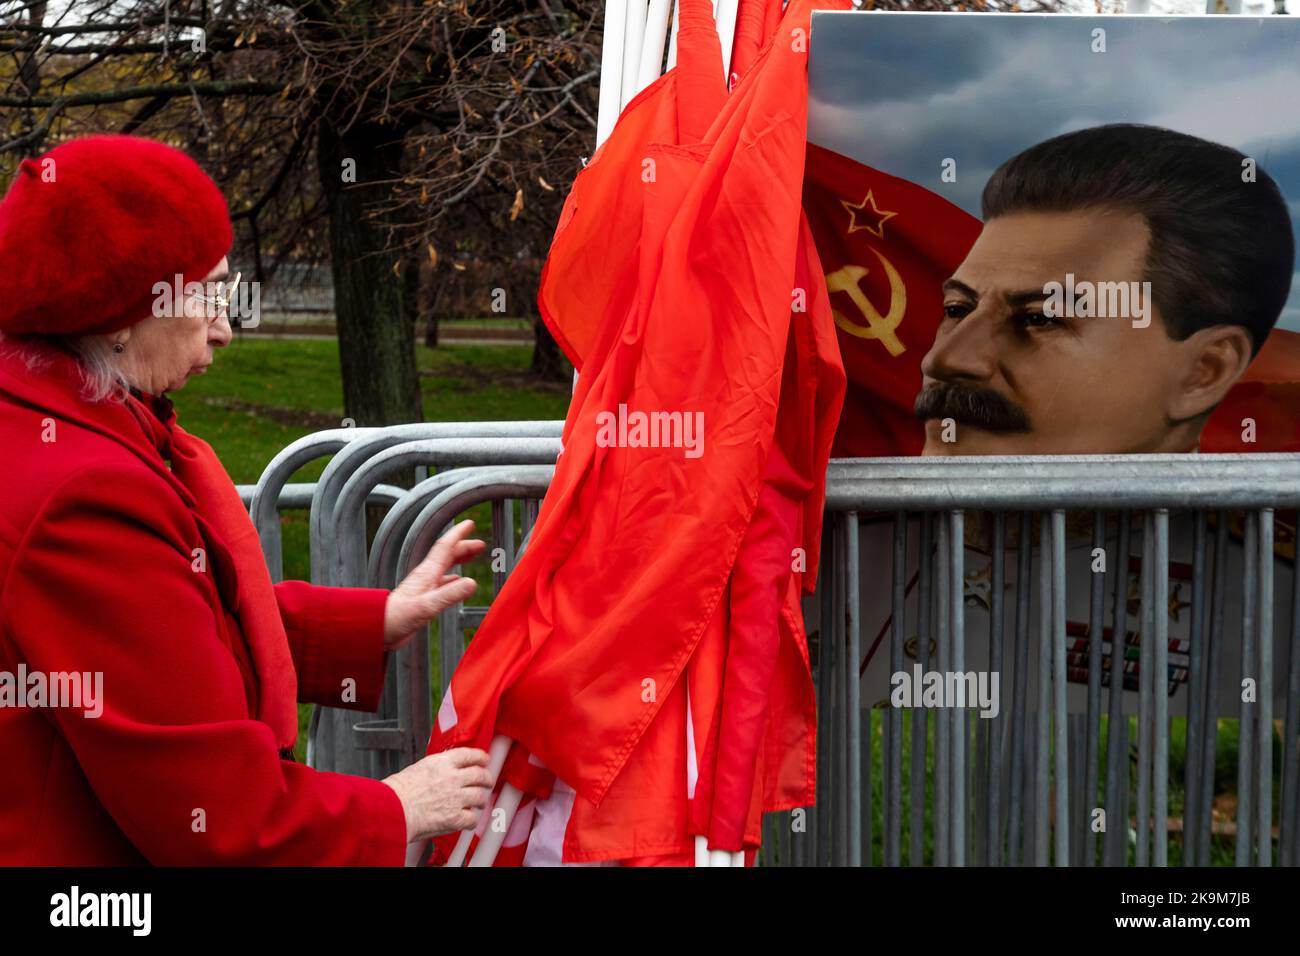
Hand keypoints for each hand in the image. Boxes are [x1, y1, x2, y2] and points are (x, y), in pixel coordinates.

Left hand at [383, 519, 486, 650]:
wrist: (378, 629)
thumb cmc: (396, 618)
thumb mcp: (426, 606)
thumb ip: (449, 595)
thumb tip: (472, 583)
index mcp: (427, 573)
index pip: (445, 548)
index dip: (458, 534)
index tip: (470, 523)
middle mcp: (426, 576)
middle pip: (447, 555)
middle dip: (464, 546)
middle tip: (480, 543)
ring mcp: (424, 586)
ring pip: (445, 567)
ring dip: (459, 559)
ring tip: (472, 557)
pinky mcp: (423, 598)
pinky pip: (442, 582)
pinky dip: (453, 579)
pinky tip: (457, 583)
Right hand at [383, 747, 492, 842]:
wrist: (392, 810)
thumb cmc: (398, 792)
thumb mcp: (419, 767)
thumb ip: (436, 767)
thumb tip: (444, 769)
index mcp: (442, 762)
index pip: (470, 754)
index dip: (481, 757)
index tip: (484, 760)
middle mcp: (453, 778)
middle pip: (480, 775)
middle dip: (487, 779)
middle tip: (487, 782)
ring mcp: (456, 797)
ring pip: (480, 797)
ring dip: (480, 800)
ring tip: (477, 803)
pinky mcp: (455, 817)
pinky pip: (472, 819)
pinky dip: (471, 821)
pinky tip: (466, 820)